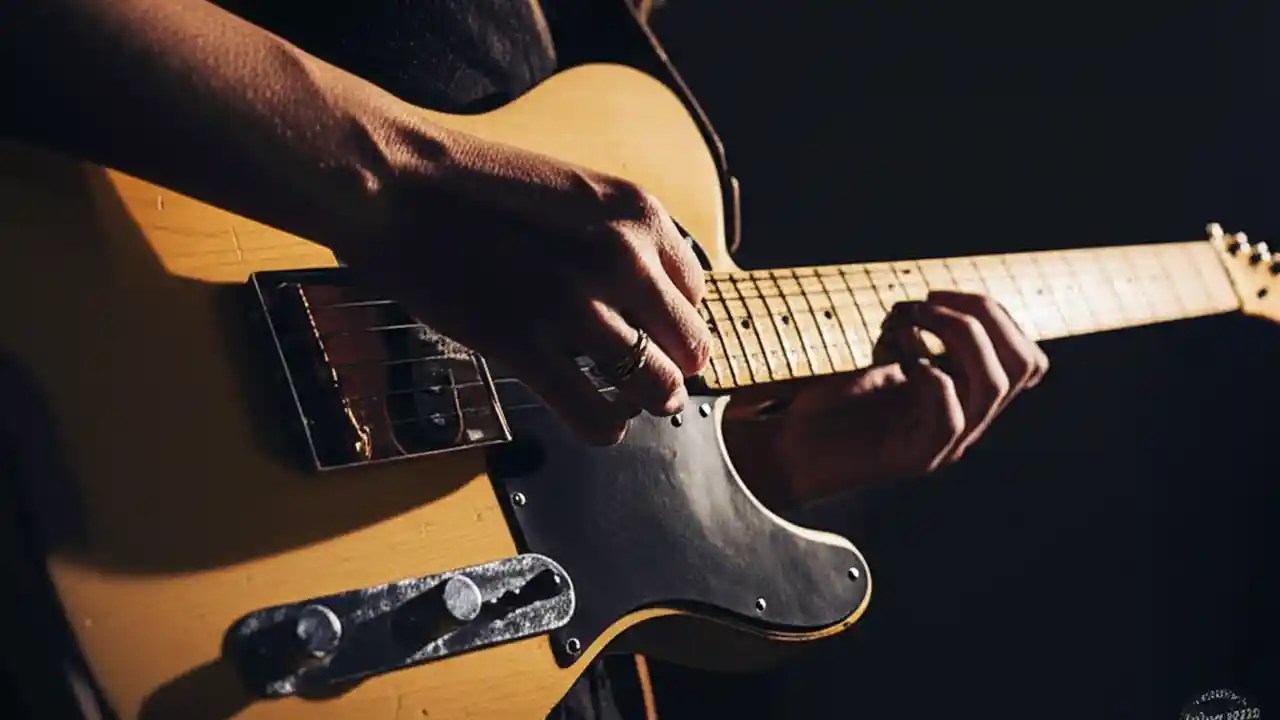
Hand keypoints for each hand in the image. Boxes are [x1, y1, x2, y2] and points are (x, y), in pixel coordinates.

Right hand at [334, 120, 711, 444]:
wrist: (396, 182)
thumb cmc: (474, 186)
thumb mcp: (576, 193)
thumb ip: (620, 241)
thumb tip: (649, 305)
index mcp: (638, 213)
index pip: (695, 294)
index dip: (671, 321)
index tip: (645, 331)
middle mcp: (622, 256)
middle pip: (689, 348)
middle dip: (669, 368)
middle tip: (642, 376)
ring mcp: (575, 304)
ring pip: (655, 388)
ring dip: (641, 402)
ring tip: (620, 400)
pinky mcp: (525, 344)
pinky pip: (597, 417)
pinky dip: (602, 426)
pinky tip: (591, 416)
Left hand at [730, 291, 1047, 506]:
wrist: (788, 452)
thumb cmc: (830, 405)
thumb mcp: (885, 361)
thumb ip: (920, 339)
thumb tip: (936, 302)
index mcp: (966, 396)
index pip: (1025, 357)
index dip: (994, 314)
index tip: (935, 295)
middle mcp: (965, 420)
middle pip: (1025, 365)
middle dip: (983, 315)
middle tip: (924, 303)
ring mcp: (945, 443)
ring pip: (995, 385)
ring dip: (955, 334)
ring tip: (906, 320)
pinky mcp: (914, 459)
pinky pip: (949, 416)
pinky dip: (928, 375)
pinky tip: (893, 360)